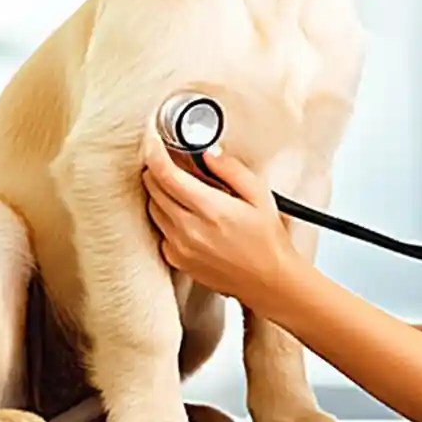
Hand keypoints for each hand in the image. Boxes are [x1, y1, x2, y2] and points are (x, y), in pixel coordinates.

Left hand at [141, 138, 301, 307]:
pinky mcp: (176, 259)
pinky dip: (166, 215)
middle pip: (153, 188)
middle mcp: (189, 230)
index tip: (152, 139)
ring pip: (153, 208)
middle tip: (170, 159)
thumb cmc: (268, 242)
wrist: (269, 282)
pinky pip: (160, 229)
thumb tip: (208, 153)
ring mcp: (180, 247)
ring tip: (182, 187)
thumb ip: (231, 169)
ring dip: (160, 191)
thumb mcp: (260, 196)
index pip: (166, 174)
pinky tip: (186, 214)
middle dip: (157, 168)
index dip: (154, 151)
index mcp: (211, 210)